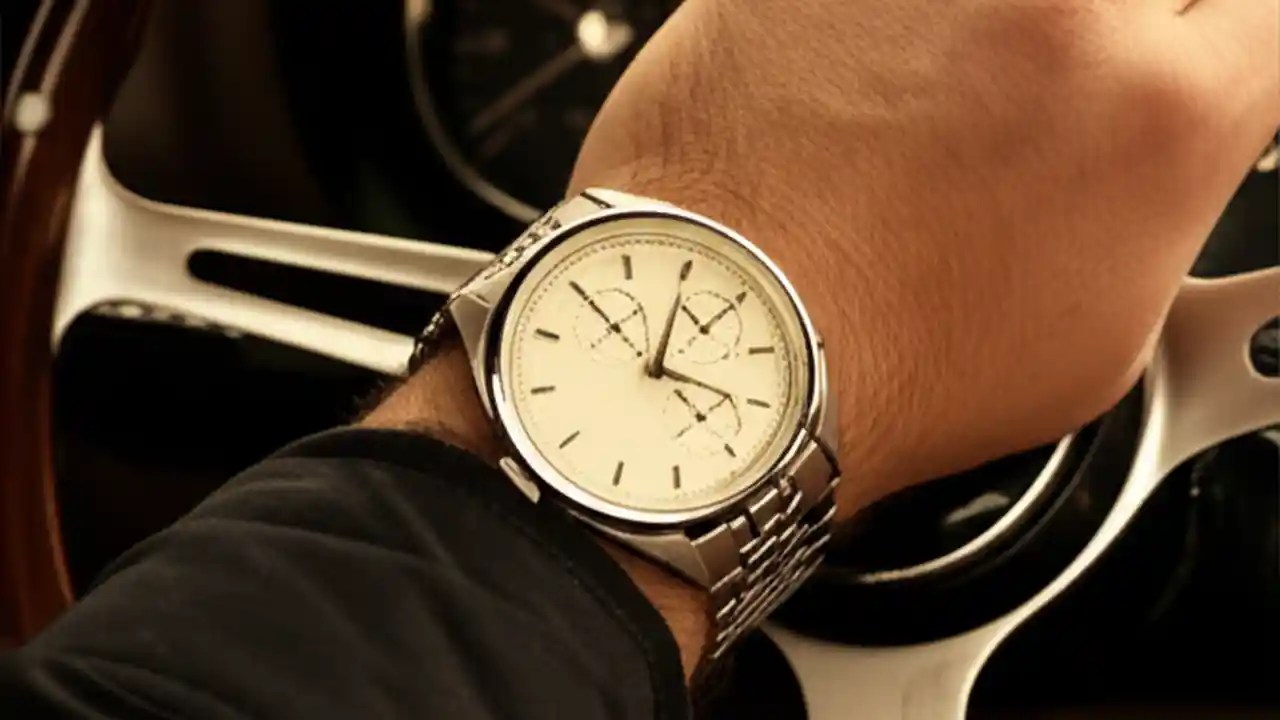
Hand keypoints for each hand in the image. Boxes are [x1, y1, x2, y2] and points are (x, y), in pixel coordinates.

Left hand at [573, 0, 1278, 516]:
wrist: (715, 341)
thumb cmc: (879, 362)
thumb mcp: (1094, 335)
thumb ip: (1162, 201)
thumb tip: (1171, 146)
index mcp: (1159, 116)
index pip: (1263, 17)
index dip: (1215, 46)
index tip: (1178, 62)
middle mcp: (1061, 12)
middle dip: (1101, 36)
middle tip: (1034, 96)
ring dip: (989, 30)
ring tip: (926, 103)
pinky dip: (894, 26)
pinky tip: (863, 83)